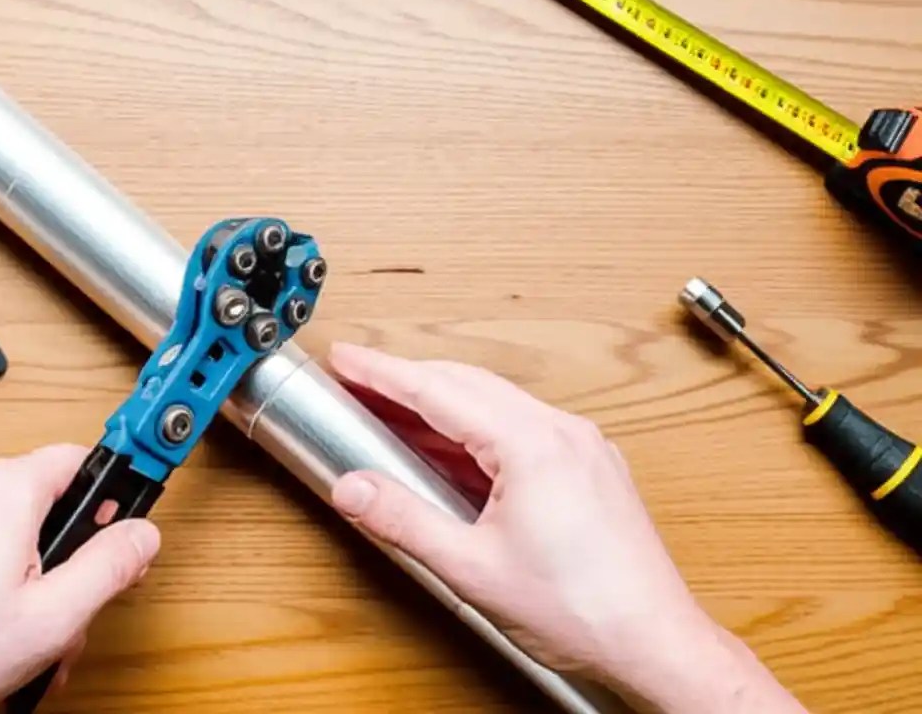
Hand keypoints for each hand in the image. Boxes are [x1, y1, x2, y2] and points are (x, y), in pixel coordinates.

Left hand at [0, 444, 160, 713]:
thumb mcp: (54, 616)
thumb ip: (109, 567)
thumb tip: (143, 535)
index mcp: (5, 489)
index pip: (84, 460)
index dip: (114, 498)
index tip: (136, 512)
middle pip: (54, 501)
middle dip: (75, 557)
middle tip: (81, 606)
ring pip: (21, 528)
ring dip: (41, 577)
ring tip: (35, 634)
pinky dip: (6, 577)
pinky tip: (5, 626)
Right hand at [327, 343, 804, 713]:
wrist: (653, 644)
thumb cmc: (582, 611)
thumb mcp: (472, 569)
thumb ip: (405, 521)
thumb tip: (353, 489)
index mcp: (533, 445)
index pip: (439, 391)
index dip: (384, 373)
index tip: (348, 357)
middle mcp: (564, 433)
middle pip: (469, 384)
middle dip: (409, 378)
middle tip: (359, 380)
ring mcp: (583, 448)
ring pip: (498, 403)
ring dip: (443, 403)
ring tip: (394, 412)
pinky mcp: (590, 469)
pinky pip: (524, 427)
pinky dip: (478, 428)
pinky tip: (452, 451)